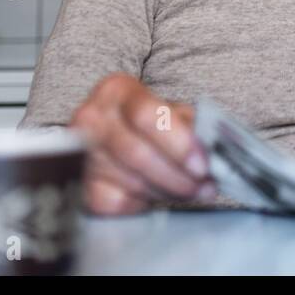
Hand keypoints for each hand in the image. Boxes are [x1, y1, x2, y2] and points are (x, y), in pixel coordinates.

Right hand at [69, 73, 214, 214]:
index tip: (203, 165)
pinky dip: (144, 203)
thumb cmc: (153, 124)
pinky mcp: (82, 185)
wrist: (118, 137)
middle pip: (138, 154)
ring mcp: (82, 153)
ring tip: (190, 190)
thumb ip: (192, 127)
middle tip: (205, 187)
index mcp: (117, 90)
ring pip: (132, 181)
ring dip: (168, 191)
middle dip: (179, 176)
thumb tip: (213, 153)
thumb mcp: (174, 113)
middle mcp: (91, 118)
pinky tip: (158, 194)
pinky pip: (117, 203)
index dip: (178, 144)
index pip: (146, 117)